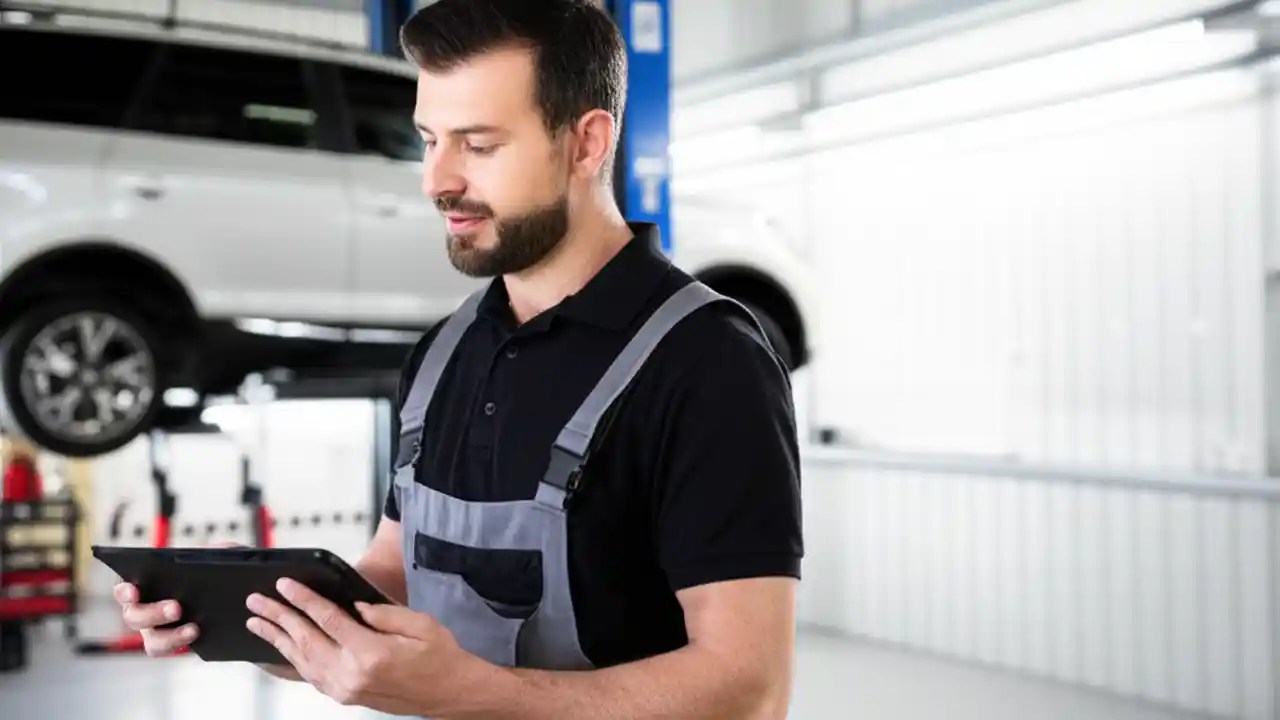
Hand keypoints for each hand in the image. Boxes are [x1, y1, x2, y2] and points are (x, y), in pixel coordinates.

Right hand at [109, 543, 244, 656]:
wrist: (236, 598)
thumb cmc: (219, 572)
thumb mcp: (222, 557)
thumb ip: (219, 550)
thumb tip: (215, 551)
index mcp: (146, 584)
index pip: (125, 587)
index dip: (125, 590)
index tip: (133, 591)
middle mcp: (145, 609)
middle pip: (134, 616)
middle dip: (153, 613)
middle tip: (176, 608)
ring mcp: (157, 629)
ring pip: (152, 640)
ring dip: (169, 636)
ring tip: (194, 629)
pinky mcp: (175, 642)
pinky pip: (171, 648)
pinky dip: (182, 643)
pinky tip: (199, 633)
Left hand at [245, 578, 481, 714]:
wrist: (450, 693)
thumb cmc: (440, 655)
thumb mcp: (420, 624)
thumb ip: (383, 613)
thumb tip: (353, 606)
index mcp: (371, 653)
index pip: (327, 620)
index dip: (303, 600)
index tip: (284, 585)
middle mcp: (352, 675)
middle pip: (305, 640)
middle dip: (278, 617)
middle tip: (257, 601)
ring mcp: (346, 689)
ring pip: (301, 661)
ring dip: (277, 639)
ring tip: (257, 622)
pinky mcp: (346, 696)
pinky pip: (309, 677)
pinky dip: (289, 662)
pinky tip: (278, 651)